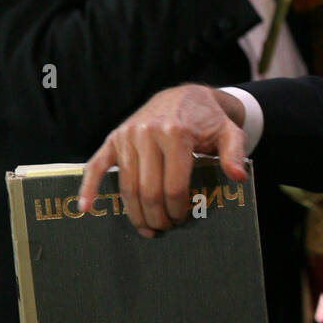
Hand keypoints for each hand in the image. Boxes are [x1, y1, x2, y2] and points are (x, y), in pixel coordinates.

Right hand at [78, 84, 247, 235]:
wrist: (185, 95)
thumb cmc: (209, 120)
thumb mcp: (229, 132)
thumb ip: (234, 153)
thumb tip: (237, 177)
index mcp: (177, 133)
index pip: (174, 185)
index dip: (178, 208)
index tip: (183, 218)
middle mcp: (148, 133)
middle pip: (149, 190)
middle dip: (157, 215)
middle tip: (166, 228)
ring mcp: (128, 135)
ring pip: (127, 185)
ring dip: (135, 212)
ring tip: (147, 227)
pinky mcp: (114, 137)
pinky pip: (97, 165)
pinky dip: (89, 187)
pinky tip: (86, 208)